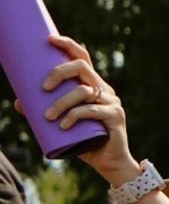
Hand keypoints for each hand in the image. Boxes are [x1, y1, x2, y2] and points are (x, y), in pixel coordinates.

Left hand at [31, 36, 140, 184]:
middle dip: (59, 72)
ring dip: (61, 103)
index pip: (82, 58)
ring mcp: (112, 102)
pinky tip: (63, 125)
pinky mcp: (115, 117)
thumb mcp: (61, 123)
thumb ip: (43, 111)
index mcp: (93, 85)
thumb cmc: (85, 142)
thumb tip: (18, 102)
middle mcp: (104, 89)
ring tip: (48, 117)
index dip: (68, 45)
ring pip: (83, 91)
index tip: (49, 40)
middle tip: (43, 87)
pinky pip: (92, 110)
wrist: (110, 164)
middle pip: (82, 67)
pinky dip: (74, 116)